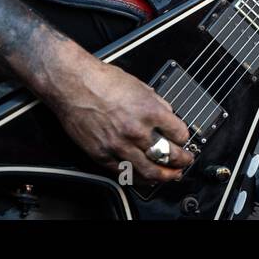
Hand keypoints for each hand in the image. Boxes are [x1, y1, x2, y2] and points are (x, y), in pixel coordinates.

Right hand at [32, 42, 194, 182]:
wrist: (72, 84)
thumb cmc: (101, 80)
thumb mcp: (139, 85)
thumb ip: (156, 103)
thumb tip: (167, 115)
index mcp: (148, 110)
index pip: (178, 133)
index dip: (184, 137)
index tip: (184, 139)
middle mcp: (136, 130)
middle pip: (168, 155)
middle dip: (182, 161)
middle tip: (186, 161)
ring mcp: (119, 145)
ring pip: (149, 171)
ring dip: (164, 176)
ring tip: (171, 175)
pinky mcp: (102, 155)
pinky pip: (125, 173)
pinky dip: (139, 178)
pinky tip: (146, 178)